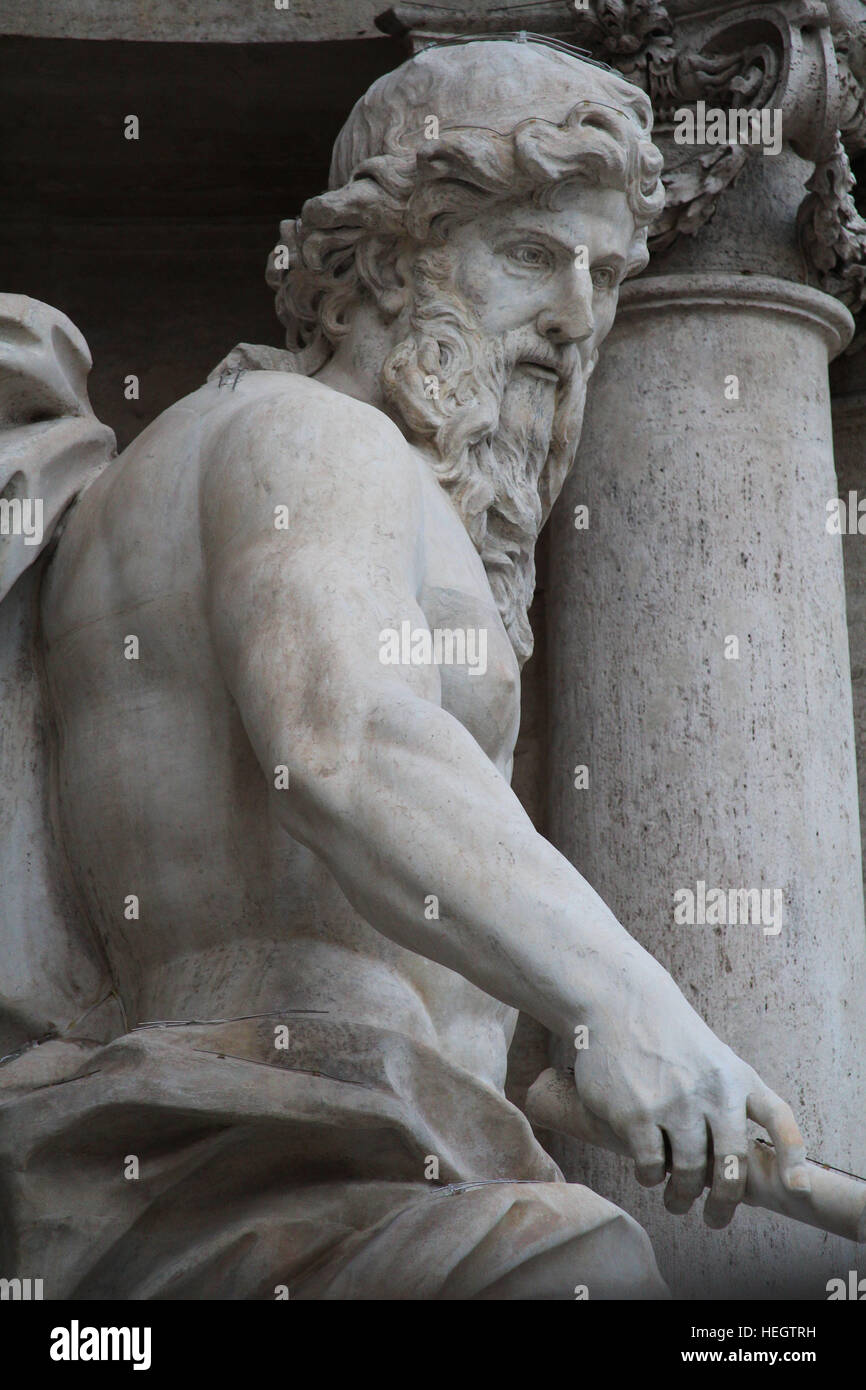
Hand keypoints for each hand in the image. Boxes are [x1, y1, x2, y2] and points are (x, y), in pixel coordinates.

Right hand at [574, 968, 809, 1227]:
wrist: (622, 1003)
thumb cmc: (670, 1037)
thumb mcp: (715, 1058)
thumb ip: (731, 1101)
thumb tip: (733, 1164)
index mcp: (737, 1078)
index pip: (778, 1119)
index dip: (791, 1158)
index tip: (796, 1188)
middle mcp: (712, 1092)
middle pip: (731, 1167)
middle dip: (723, 1203)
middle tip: (713, 1217)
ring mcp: (674, 1103)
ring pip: (690, 1173)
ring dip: (682, 1196)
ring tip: (675, 1200)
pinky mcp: (637, 1114)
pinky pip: (652, 1166)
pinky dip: (651, 1176)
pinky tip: (647, 1172)